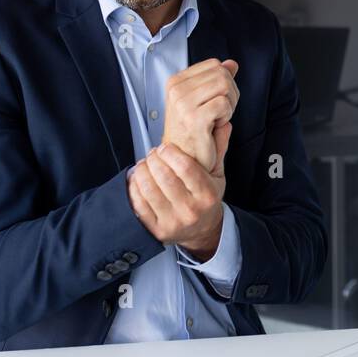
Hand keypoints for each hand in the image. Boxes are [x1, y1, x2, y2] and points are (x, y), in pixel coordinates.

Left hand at [127, 138, 232, 257]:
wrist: (202, 231)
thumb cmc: (207, 201)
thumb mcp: (217, 175)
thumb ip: (218, 150)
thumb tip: (223, 125)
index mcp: (208, 195)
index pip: (185, 167)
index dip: (170, 152)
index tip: (164, 147)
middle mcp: (191, 210)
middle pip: (164, 176)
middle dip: (153, 159)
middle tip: (153, 154)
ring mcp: (173, 221)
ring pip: (148, 189)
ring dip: (142, 170)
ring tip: (145, 165)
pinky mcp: (157, 229)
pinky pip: (138, 203)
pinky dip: (134, 186)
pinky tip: (138, 179)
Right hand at [161, 58, 238, 171]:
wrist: (184, 159)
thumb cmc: (194, 131)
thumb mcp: (204, 100)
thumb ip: (217, 79)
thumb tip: (232, 64)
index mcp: (176, 81)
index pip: (215, 65)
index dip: (224, 82)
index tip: (214, 101)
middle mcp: (176, 89)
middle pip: (222, 74)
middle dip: (230, 93)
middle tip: (219, 112)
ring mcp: (183, 104)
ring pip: (225, 86)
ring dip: (229, 104)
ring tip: (216, 118)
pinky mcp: (194, 118)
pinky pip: (224, 104)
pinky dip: (226, 116)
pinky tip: (214, 126)